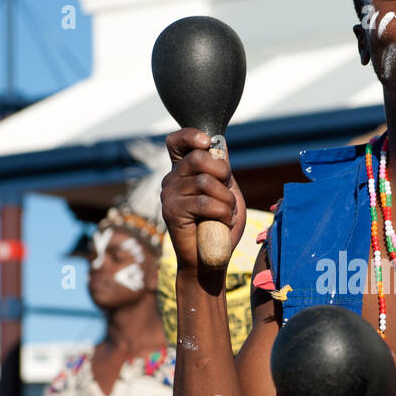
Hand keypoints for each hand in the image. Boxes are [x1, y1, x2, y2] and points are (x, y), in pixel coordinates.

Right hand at [162, 128, 246, 271]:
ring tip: (226, 214)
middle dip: (223, 174)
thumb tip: (219, 142)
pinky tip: (222, 222)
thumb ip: (222, 169)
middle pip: (198, 157)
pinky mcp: (171, 211)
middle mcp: (171, 179)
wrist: (210, 260)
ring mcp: (169, 195)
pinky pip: (204, 202)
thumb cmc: (220, 226)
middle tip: (227, 194)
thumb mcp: (226, 191)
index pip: (177, 141)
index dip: (191, 135)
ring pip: (206, 181)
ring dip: (226, 200)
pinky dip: (222, 212)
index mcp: (183, 171)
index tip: (208, 143)